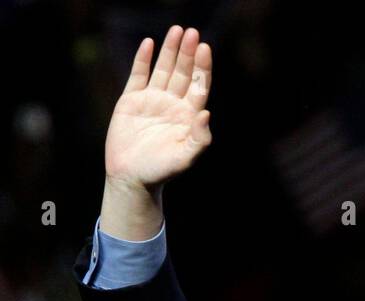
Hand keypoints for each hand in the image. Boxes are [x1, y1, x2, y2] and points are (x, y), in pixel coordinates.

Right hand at [105, 25, 212, 190]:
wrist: (131, 177)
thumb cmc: (161, 171)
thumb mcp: (185, 158)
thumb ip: (199, 139)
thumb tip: (205, 114)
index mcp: (188, 116)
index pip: (198, 86)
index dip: (202, 67)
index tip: (204, 48)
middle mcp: (172, 105)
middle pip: (182, 73)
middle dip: (187, 53)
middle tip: (191, 32)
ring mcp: (152, 100)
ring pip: (163, 70)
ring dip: (170, 51)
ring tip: (176, 31)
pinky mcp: (131, 100)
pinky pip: (138, 75)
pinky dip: (143, 60)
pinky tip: (149, 44)